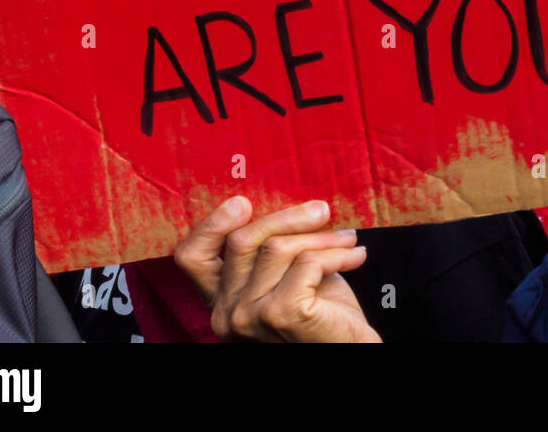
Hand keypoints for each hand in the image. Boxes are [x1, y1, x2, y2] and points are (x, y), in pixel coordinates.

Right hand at [174, 196, 380, 342]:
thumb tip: (286, 199)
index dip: (211, 224)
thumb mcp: (286, 276)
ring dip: (322, 238)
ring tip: (348, 240)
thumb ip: (272, 249)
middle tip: (322, 211)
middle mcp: (226, 312)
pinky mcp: (281, 314)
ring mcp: (249, 316)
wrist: (348, 349)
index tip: (243, 202)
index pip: (192, 257)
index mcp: (220, 300)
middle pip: (242, 239)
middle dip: (288, 218)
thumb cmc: (321, 312)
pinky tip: (355, 258)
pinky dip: (338, 255)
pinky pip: (308, 262)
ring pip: (278, 247)